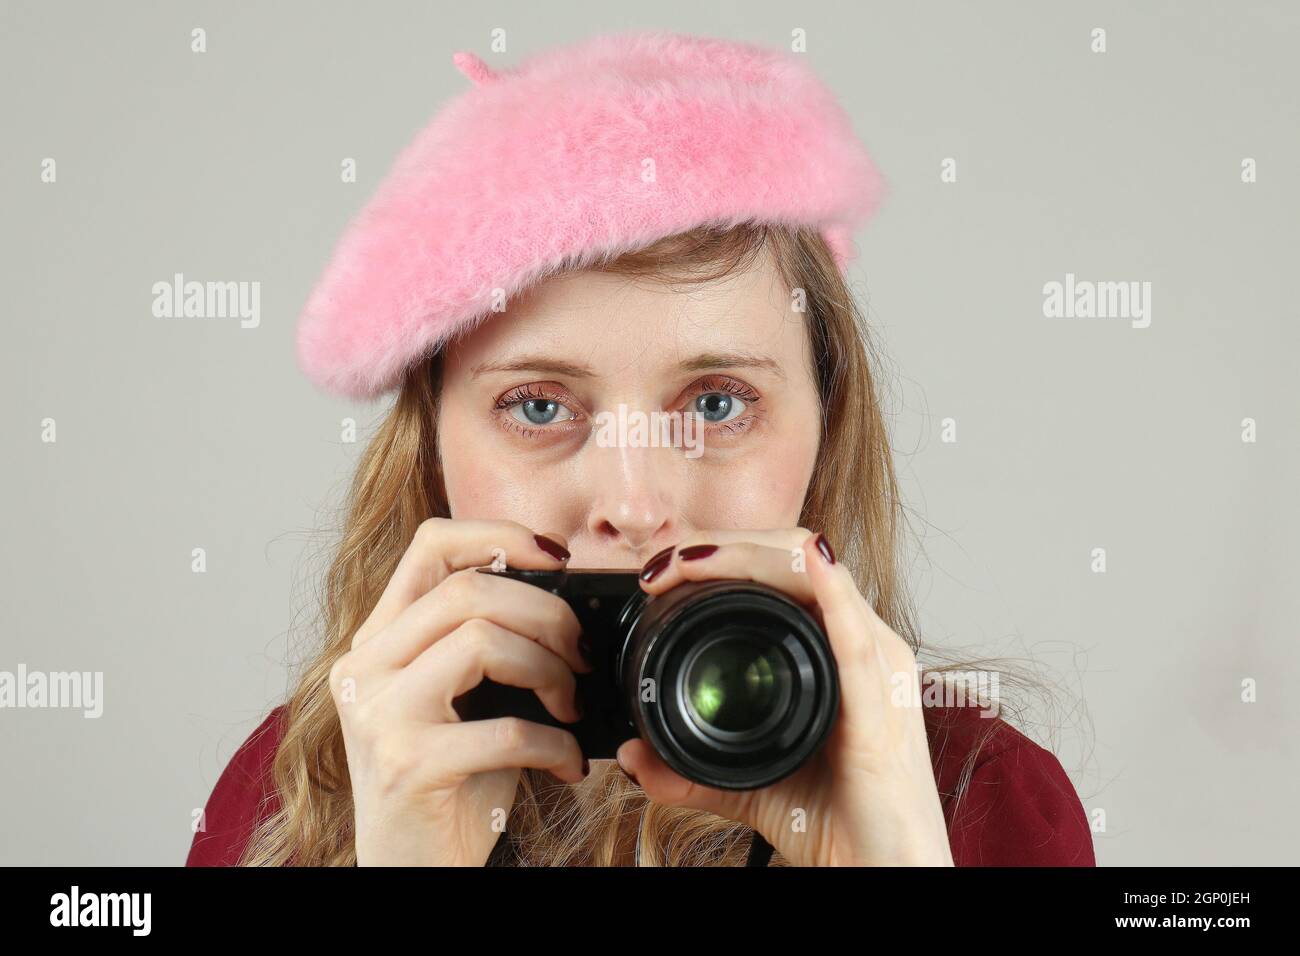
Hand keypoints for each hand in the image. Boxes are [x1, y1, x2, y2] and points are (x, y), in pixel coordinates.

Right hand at [329, 518, 590, 865]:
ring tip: (571, 708)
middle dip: (548, 614)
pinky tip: (568, 764)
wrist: (413, 870)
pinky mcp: (407, 764)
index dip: (499, 535)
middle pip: (469, 589)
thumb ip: (489, 643)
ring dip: (551, 671)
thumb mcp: (464, 698)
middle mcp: (364, 666)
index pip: (429, 544)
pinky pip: (506, 728)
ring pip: (482, 639)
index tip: (558, 558)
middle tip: (581, 655)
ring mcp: (378, 714)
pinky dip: (556, 744)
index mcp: (378, 639)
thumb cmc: (451, 783)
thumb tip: (567, 603)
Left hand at [621, 529, 953, 866]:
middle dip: (726, 545)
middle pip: (795, 557)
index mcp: (836, 649)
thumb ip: (689, 771)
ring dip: (751, 557)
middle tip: (665, 563)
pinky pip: (858, 640)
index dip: (722, 553)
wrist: (880, 874)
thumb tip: (633, 754)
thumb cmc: (837, 823)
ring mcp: (878, 670)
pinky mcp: (883, 707)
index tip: (661, 568)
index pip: (781, 570)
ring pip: (819, 578)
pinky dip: (835, 595)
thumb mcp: (747, 785)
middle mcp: (862, 645)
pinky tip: (814, 565)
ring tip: (693, 561)